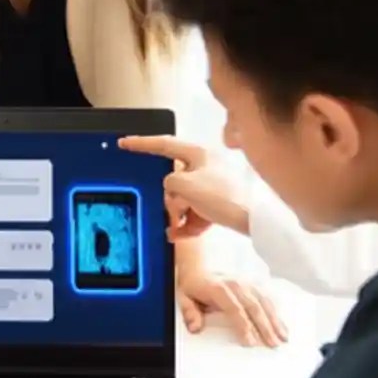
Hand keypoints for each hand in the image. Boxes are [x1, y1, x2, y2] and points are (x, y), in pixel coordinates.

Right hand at [119, 135, 249, 239]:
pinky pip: (193, 212)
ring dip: (176, 215)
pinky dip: (186, 223)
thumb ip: (168, 183)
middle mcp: (204, 166)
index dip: (141, 144)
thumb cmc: (225, 197)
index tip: (124, 143)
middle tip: (170, 212)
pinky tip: (182, 234)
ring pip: (181, 199)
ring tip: (178, 226)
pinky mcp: (215, 203)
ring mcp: (210, 185)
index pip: (163, 144)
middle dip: (168, 200)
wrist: (252, 220)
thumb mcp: (185, 186)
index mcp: (197, 153)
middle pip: (172, 181)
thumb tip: (171, 192)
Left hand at [177, 273, 287, 347]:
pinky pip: (269, 298)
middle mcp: (236, 284)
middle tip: (273, 344)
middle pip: (254, 307)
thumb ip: (190, 313)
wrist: (200, 266)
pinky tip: (283, 326)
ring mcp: (247, 283)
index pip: (234, 309)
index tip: (251, 342)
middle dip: (265, 327)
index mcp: (218, 289)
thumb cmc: (194, 286)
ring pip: (265, 302)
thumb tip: (194, 328)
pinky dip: (277, 312)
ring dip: (275, 321)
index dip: (243, 326)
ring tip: (283, 338)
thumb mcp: (184, 298)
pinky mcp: (254, 284)